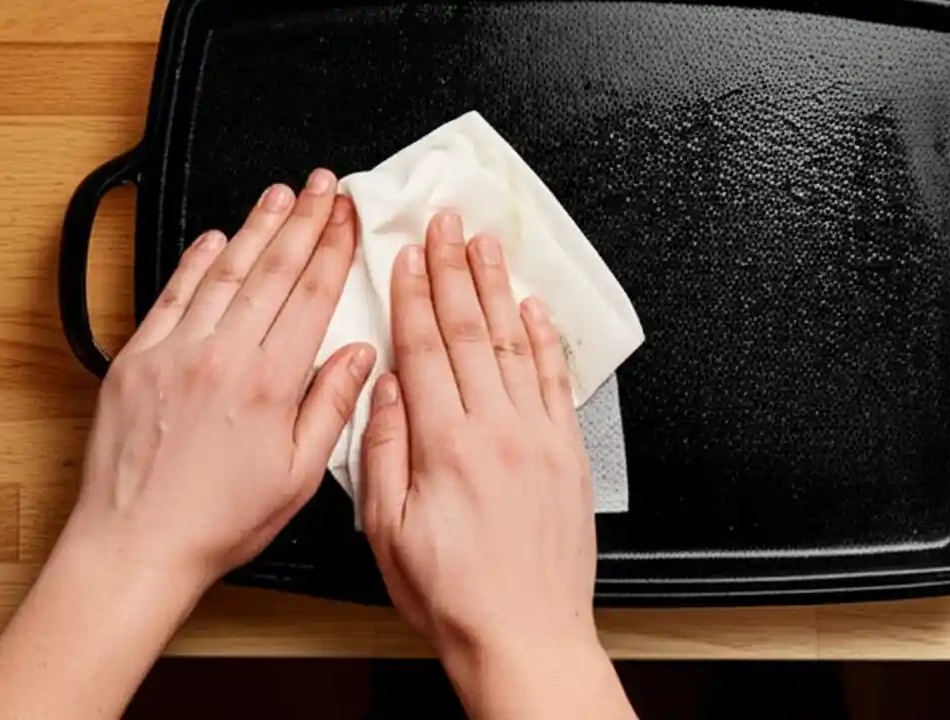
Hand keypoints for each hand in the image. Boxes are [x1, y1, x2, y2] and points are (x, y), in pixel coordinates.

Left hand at [66, 168, 371, 587]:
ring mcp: (175, 352)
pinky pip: (173, 296)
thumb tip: (361, 353)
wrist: (135, 545)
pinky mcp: (137, 359)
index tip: (348, 217)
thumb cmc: (218, 521)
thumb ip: (331, 406)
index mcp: (269, 383)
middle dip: (304, 221)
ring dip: (256, 228)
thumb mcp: (299, 476)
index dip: (334, 249)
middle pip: (273, 271)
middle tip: (323, 185)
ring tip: (280, 195)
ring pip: (224, 273)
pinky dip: (196, 262)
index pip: (312, 296)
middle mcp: (222, 356)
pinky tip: (216, 239)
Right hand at [362, 212, 633, 717]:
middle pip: (468, 331)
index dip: (413, 295)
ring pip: (513, 344)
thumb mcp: (388, 532)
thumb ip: (382, 451)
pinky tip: (533, 309)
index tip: (407, 254)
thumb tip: (384, 388)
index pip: (423, 349)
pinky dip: (543, 340)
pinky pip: (554, 381)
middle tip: (447, 223)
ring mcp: (537, 436)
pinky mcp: (566, 452)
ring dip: (497, 289)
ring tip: (487, 244)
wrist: (524, 635)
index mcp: (443, 445)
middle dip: (454, 270)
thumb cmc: (452, 595)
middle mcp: (495, 429)